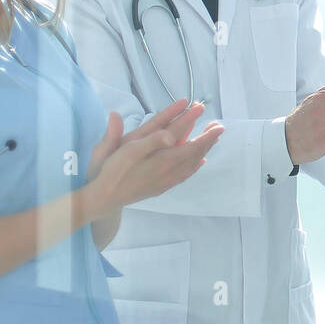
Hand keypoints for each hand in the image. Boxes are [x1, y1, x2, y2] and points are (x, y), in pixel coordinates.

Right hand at [86, 100, 222, 215]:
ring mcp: (166, 181)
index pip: (193, 146)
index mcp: (164, 161)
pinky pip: (184, 175)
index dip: (207, 135)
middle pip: (196, 154)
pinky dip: (194, 166)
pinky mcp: (160, 187)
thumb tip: (171, 135)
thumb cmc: (113, 170)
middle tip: (219, 128)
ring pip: (192, 164)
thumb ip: (151, 141)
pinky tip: (198, 163)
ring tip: (212, 141)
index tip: (219, 126)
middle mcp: (170, 172)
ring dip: (203, 151)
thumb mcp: (129, 150)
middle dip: (209, 140)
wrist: (105, 198)